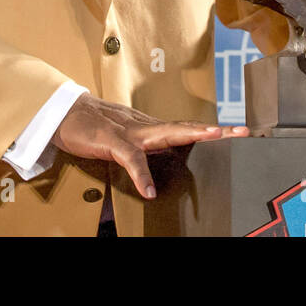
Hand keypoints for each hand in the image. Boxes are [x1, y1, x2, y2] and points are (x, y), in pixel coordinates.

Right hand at [51, 93, 248, 198]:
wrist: (64, 113)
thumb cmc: (93, 128)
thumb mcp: (123, 142)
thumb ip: (143, 151)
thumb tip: (159, 166)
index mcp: (149, 129)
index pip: (185, 128)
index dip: (210, 130)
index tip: (237, 132)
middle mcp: (145, 127)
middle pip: (185, 127)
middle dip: (214, 129)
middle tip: (241, 131)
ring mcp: (130, 132)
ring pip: (166, 131)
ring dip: (192, 133)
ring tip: (215, 136)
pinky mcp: (112, 141)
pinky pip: (130, 158)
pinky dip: (141, 174)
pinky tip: (148, 191)